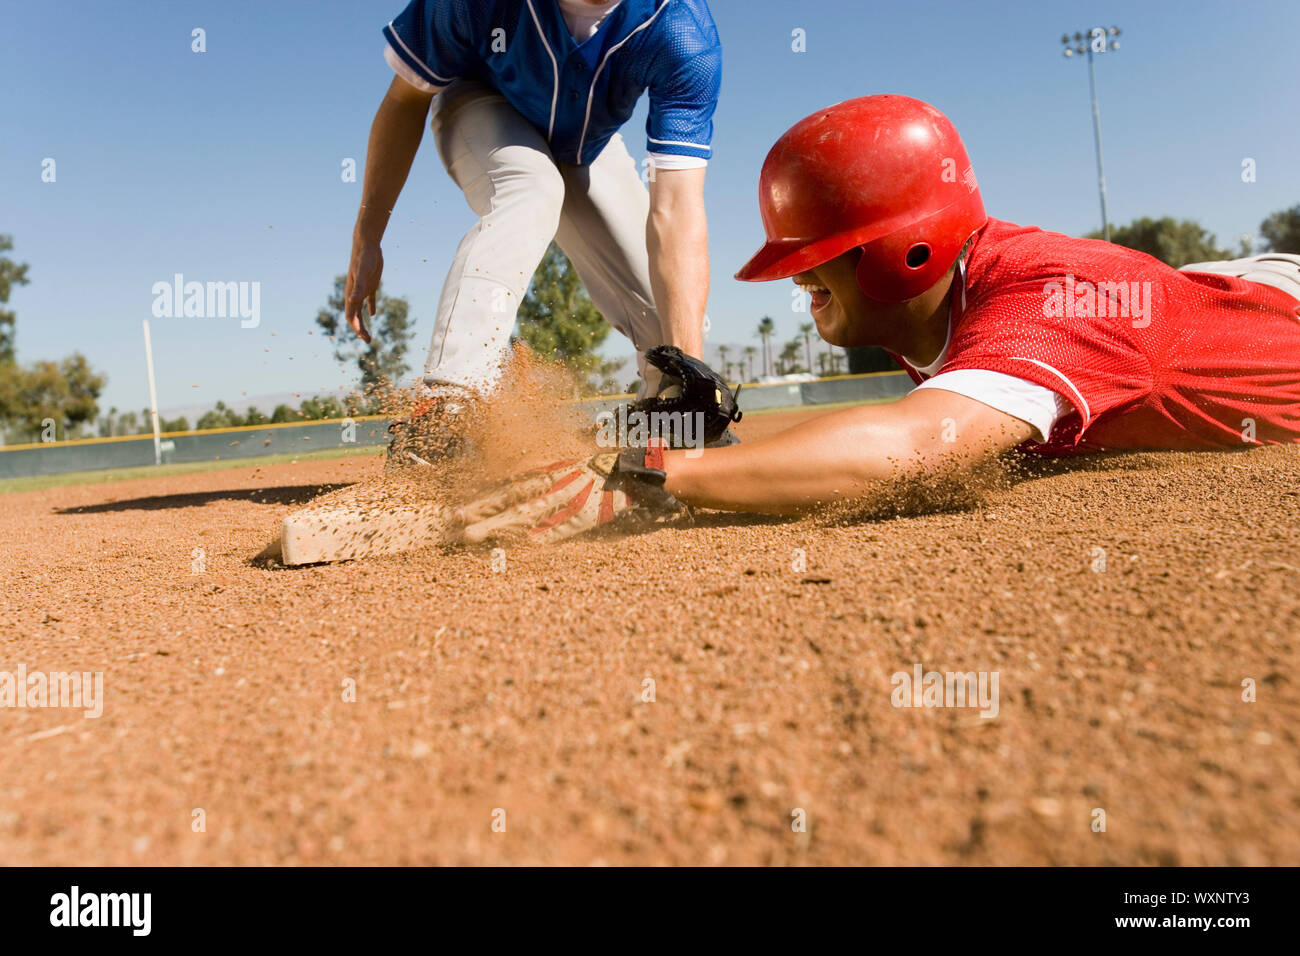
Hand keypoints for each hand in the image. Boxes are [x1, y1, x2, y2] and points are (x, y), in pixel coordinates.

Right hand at [344, 237, 383, 342]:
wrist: (367, 245)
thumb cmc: (364, 258)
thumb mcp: (363, 274)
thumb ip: (358, 287)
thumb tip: (353, 300)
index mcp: (351, 293)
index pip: (351, 315)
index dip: (355, 326)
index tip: (361, 336)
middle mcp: (355, 293)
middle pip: (355, 316)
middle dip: (360, 329)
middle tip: (368, 341)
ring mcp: (362, 289)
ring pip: (361, 310)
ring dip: (364, 323)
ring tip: (369, 335)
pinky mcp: (370, 284)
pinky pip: (370, 299)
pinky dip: (371, 307)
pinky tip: (374, 314)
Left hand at [453, 444, 679, 544]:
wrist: (628, 471)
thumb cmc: (593, 473)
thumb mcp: (563, 474)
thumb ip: (542, 486)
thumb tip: (518, 500)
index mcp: (544, 477)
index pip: (507, 490)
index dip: (483, 501)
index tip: (458, 512)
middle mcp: (550, 487)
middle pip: (509, 501)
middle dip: (482, 512)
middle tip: (456, 524)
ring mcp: (565, 501)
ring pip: (526, 514)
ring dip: (499, 526)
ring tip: (474, 536)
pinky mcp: (583, 516)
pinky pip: (559, 529)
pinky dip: (543, 537)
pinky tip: (523, 547)